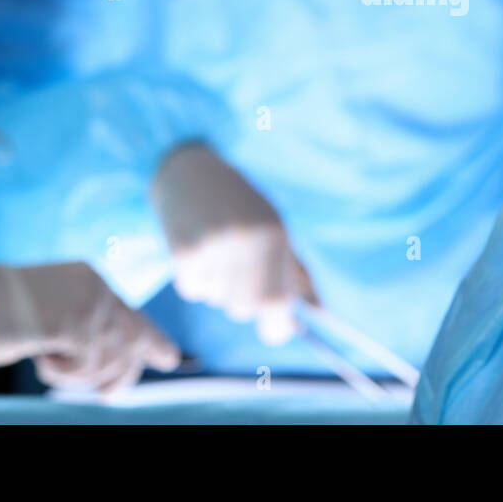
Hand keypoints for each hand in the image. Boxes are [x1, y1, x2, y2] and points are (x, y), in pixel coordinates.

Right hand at [0, 262, 180, 391]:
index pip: (127, 310)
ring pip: (109, 358)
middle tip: (167, 363)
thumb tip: (116, 360)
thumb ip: (80, 328)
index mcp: (85, 277)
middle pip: (134, 332)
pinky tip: (40, 358)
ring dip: (79, 374)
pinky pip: (85, 367)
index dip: (148, 335)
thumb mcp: (48, 315)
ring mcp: (90, 303)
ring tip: (46, 360)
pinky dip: (61, 374)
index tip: (168, 355)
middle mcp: (95, 285)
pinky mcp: (80, 323)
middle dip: (147, 354)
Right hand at [152, 144, 316, 344]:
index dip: (277, 325)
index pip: (278, 300)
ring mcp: (212, 246)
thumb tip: (320, 311)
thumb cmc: (239, 203)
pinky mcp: (183, 251)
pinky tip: (197, 249)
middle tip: (236, 276)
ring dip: (217, 287)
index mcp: (274, 233)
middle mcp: (245, 241)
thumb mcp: (274, 226)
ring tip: (217, 252)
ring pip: (218, 300)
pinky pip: (193, 290)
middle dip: (242, 302)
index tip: (273, 331)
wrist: (188, 169)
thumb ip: (296, 270)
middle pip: (246, 307)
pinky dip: (194, 279)